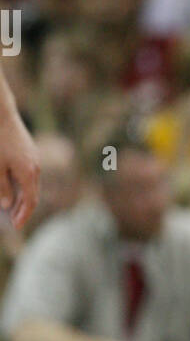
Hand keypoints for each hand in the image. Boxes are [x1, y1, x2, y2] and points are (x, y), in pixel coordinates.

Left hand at [0, 107, 39, 228]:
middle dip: (23, 209)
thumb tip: (7, 204)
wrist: (2, 114)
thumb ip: (2, 188)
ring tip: (12, 206)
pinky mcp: (29, 151)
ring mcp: (34, 158)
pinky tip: (13, 187)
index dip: (23, 215)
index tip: (16, 226)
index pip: (30, 201)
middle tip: (14, 221)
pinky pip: (29, 174)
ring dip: (23, 196)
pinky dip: (22, 185)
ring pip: (31, 184)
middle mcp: (36, 167)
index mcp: (29, 173)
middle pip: (33, 194)